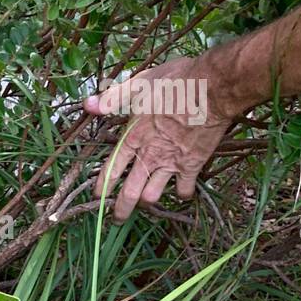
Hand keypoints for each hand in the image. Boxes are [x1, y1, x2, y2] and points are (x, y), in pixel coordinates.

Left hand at [83, 57, 236, 221]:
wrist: (213, 88)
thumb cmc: (177, 81)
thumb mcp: (141, 83)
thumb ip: (113, 98)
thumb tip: (87, 105)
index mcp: (134, 137)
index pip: (111, 169)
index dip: (102, 187)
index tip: (97, 198)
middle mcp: (149, 155)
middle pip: (129, 193)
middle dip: (120, 211)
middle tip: (117, 220)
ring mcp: (170, 163)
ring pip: (152, 197)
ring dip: (147, 202)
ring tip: (145, 203)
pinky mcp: (191, 166)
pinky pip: (183, 190)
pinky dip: (181, 194)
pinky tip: (180, 192)